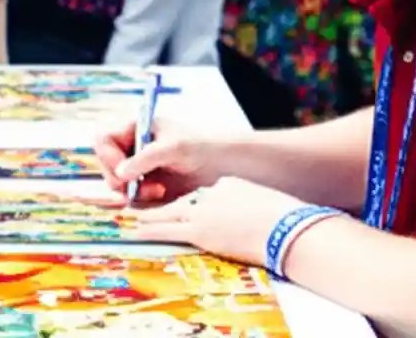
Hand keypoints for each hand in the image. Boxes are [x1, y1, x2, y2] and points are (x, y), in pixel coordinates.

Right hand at [92, 117, 227, 204]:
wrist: (217, 164)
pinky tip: (158, 194)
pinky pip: (130, 194)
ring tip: (156, 190)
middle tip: (136, 188)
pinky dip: (140, 198)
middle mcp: (131, 146)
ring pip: (116, 182)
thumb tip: (121, 173)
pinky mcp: (144, 182)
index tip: (122, 173)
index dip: (108, 158)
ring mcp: (136, 165)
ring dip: (131, 190)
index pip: (104, 141)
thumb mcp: (172, 149)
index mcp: (134, 128)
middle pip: (106, 164)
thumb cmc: (198, 146)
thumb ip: (145, 159)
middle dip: (119, 179)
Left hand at [135, 177, 312, 266]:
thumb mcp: (262, 203)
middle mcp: (210, 193)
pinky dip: (150, 230)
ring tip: (131, 218)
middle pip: (180, 199)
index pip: (205, 194)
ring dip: (149, 216)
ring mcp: (203, 212)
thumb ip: (246, 205)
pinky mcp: (200, 231)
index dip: (195, 204)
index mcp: (226, 184)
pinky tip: (136, 231)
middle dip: (161, 203)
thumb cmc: (282, 218)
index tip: (188, 209)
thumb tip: (244, 216)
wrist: (284, 228)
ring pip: (168, 213)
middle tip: (142, 204)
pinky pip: (168, 231)